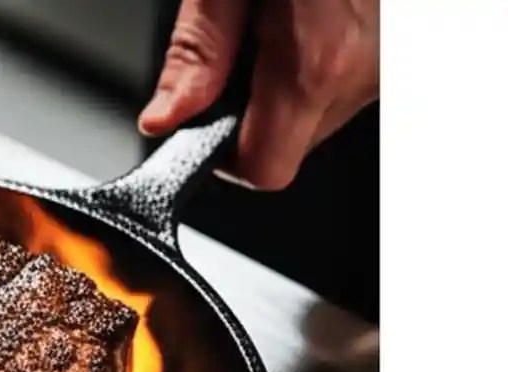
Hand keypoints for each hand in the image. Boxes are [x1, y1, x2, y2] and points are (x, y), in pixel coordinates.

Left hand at [138, 0, 378, 189]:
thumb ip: (196, 56)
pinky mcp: (393, 50)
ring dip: (282, 86)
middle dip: (248, 111)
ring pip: (316, 115)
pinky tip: (303, 16)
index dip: (222, 156)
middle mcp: (362, 73)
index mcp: (315, 62)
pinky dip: (312, 61)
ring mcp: (385, 64)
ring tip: (276, 18)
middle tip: (237, 46)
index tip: (199, 125)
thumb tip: (164, 117)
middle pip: (288, 144)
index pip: (263, 168)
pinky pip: (342, 82)